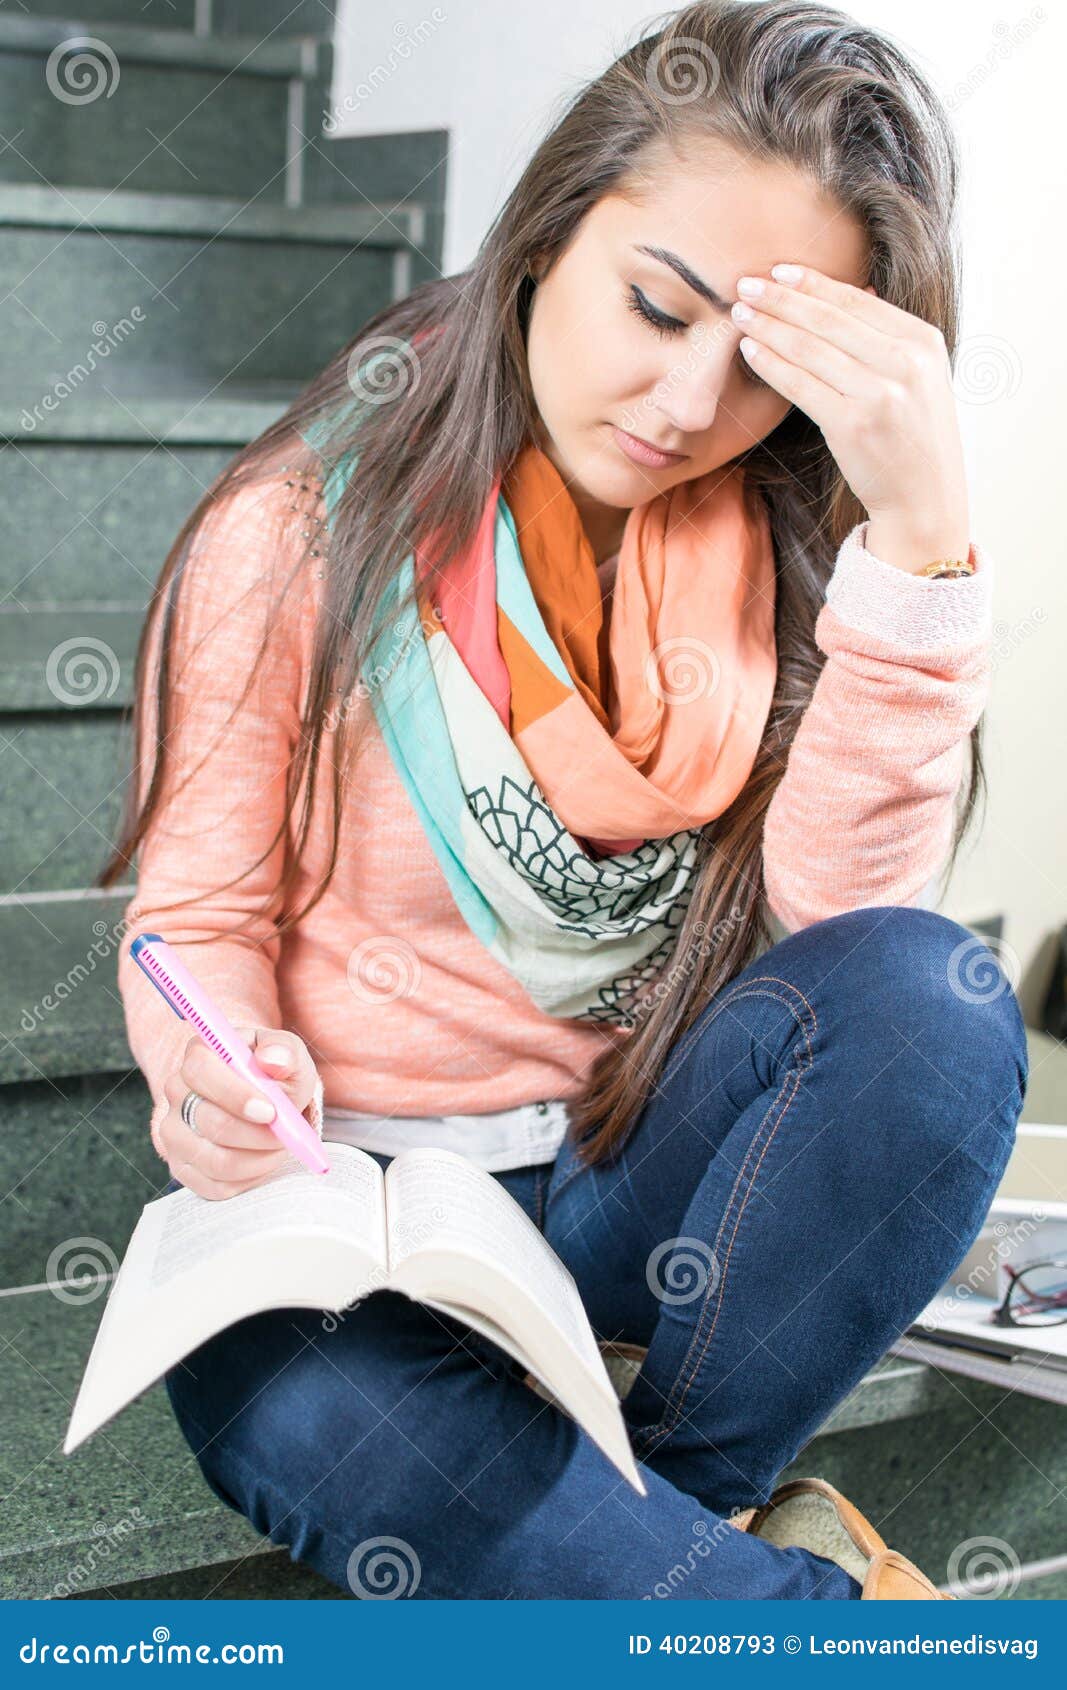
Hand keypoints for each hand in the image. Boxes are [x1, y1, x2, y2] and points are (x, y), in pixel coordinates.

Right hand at [157, 1025, 319, 1200]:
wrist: (269, 1104)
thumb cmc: (275, 1076)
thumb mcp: (287, 1055)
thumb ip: (283, 1051)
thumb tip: (271, 1060)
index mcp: (198, 1054)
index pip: (200, 1071)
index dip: (235, 1094)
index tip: (269, 1111)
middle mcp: (177, 1091)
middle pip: (208, 1121)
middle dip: (255, 1134)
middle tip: (283, 1136)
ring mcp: (174, 1132)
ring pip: (214, 1159)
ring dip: (257, 1159)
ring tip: (279, 1147)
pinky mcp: (182, 1167)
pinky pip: (214, 1186)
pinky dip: (249, 1179)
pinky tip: (264, 1162)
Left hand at [731, 264, 970, 570]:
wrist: (925, 496)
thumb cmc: (913, 435)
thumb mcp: (918, 376)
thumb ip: (888, 336)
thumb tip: (849, 291)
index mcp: (922, 341)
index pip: (856, 301)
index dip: (813, 283)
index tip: (778, 271)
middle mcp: (905, 362)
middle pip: (828, 319)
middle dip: (782, 300)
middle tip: (745, 285)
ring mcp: (880, 393)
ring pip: (810, 349)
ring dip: (769, 328)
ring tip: (740, 314)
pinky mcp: (852, 424)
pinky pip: (801, 385)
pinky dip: (772, 365)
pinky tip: (750, 351)